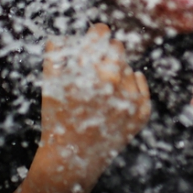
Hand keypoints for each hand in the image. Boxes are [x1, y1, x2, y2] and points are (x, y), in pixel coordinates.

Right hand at [41, 23, 151, 177]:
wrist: (72, 160)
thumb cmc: (57, 119)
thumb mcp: (50, 85)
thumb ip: (55, 55)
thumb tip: (64, 36)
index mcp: (87, 70)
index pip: (100, 34)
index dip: (97, 33)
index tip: (97, 35)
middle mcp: (111, 81)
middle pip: (118, 47)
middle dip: (107, 53)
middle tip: (97, 67)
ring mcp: (129, 98)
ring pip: (128, 67)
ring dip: (116, 73)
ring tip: (100, 94)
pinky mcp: (141, 112)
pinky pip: (140, 82)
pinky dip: (130, 86)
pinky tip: (115, 97)